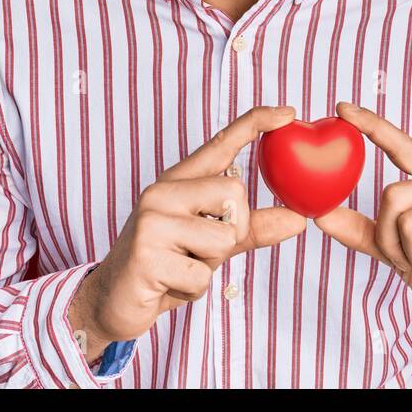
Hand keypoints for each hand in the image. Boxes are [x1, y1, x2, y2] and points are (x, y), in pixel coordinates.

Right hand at [70, 105, 306, 358]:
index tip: (288, 111)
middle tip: (202, 251)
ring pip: (223, 237)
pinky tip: (168, 285)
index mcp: (178, 181)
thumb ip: (251, 228)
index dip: (255, 124)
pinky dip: (192, 290)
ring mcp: (151, 221)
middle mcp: (162, 192)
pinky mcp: (145, 255)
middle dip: (233, 231)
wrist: (112, 300)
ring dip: (210, 266)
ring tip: (181, 267)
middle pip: (235, 193)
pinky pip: (201, 277)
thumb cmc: (166, 266)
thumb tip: (298, 219)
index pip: (221, 143)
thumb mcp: (210, 243)